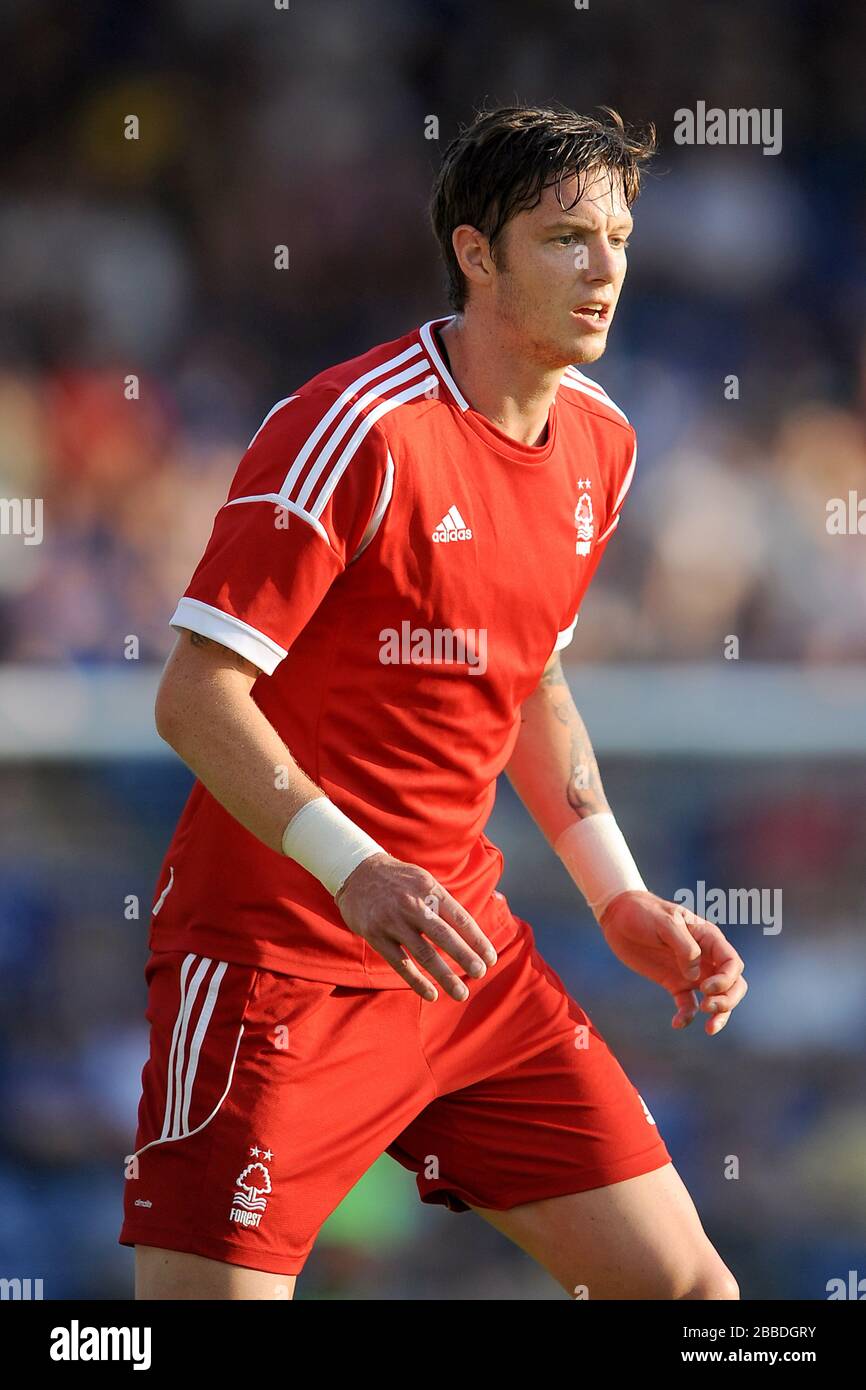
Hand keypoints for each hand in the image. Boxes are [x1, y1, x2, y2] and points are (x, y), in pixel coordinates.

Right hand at [335, 853, 496, 1001]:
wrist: (357, 871)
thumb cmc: (398, 880)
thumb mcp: (424, 880)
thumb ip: (443, 902)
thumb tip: (469, 930)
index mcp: (430, 890)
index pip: (460, 918)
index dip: (477, 940)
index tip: (490, 958)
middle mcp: (413, 905)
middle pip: (444, 936)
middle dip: (465, 956)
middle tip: (481, 973)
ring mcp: (393, 920)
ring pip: (424, 953)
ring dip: (444, 975)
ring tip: (461, 992)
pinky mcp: (375, 934)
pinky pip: (400, 962)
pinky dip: (417, 981)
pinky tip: (431, 994)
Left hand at [597, 890, 747, 1034]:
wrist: (619, 917)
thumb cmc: (645, 913)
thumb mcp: (665, 923)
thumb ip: (684, 946)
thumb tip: (696, 976)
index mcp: (708, 939)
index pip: (732, 963)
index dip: (726, 980)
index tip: (705, 988)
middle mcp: (705, 957)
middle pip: (733, 984)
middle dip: (728, 1000)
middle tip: (708, 1006)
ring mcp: (691, 972)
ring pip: (717, 998)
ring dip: (719, 1014)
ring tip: (709, 1028)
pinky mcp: (674, 983)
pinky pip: (689, 1004)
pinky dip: (687, 1016)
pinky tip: (677, 1023)